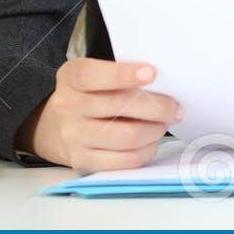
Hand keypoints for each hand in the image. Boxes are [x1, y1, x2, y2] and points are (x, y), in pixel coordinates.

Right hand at [16, 58, 182, 171]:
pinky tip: (152, 141)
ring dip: (155, 130)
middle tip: (175, 107)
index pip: (92, 75)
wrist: (58, 126)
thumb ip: (122, 75)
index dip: (123, 74)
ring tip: (164, 123)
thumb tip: (165, 83)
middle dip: (156, 106)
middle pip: (118, 106)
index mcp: (71, 77)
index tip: (152, 73)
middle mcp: (67, 106)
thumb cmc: (92, 93)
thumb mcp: (97, 74)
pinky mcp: (83, 161)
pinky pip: (124, 160)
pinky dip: (147, 150)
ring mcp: (73, 136)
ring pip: (126, 136)